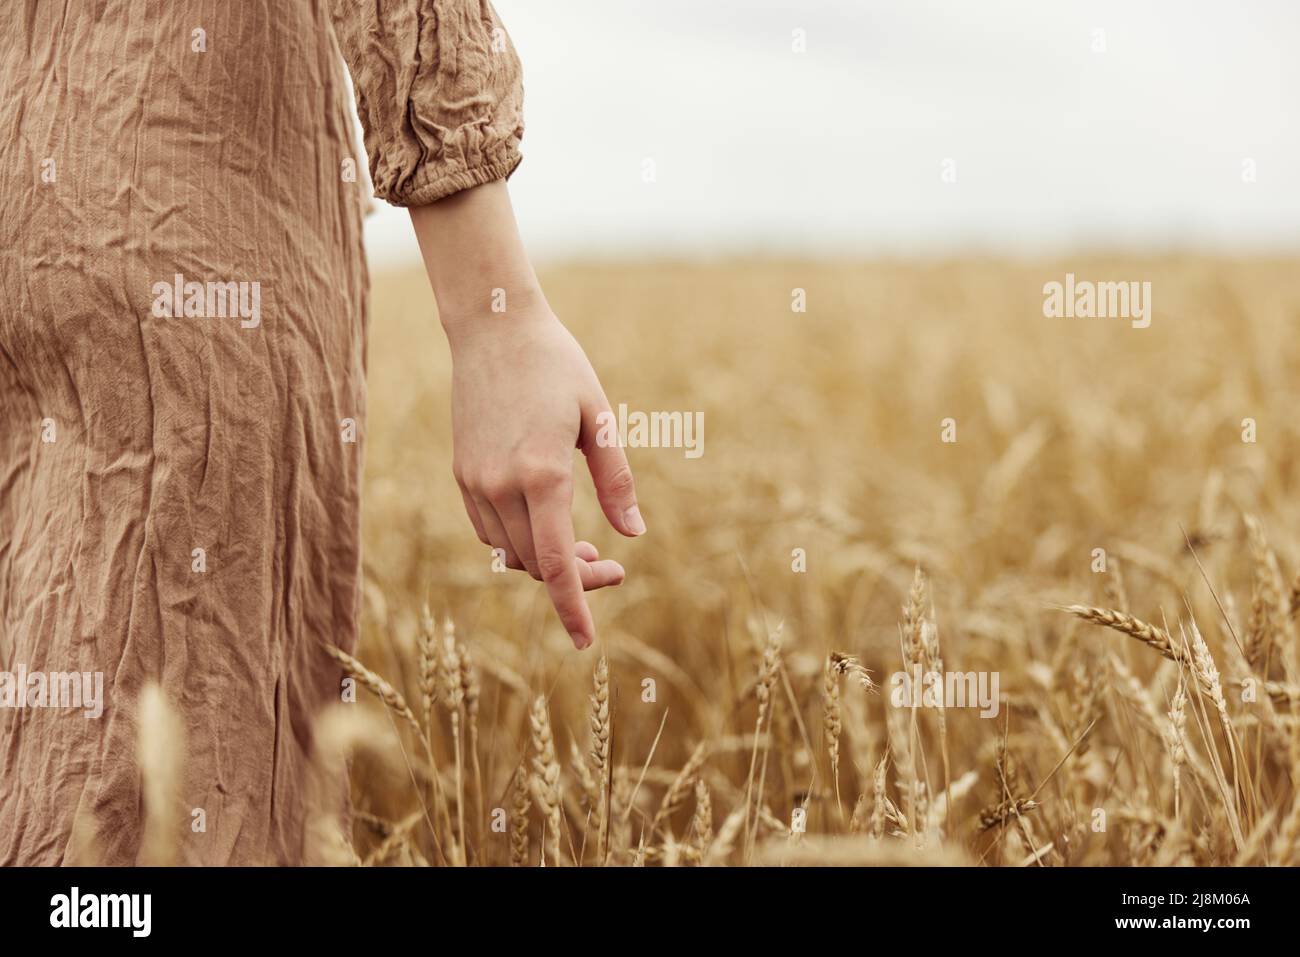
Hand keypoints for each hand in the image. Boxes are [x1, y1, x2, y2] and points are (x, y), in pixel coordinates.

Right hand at [446, 305, 643, 648]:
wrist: (493, 328)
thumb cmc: (557, 366)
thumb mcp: (599, 419)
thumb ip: (617, 481)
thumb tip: (634, 535)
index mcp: (543, 474)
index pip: (557, 564)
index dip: (574, 607)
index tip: (587, 642)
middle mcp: (502, 485)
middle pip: (536, 564)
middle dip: (575, 578)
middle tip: (612, 567)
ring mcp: (475, 481)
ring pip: (509, 552)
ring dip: (546, 562)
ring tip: (586, 549)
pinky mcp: (462, 472)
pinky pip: (489, 529)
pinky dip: (518, 541)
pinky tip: (545, 525)